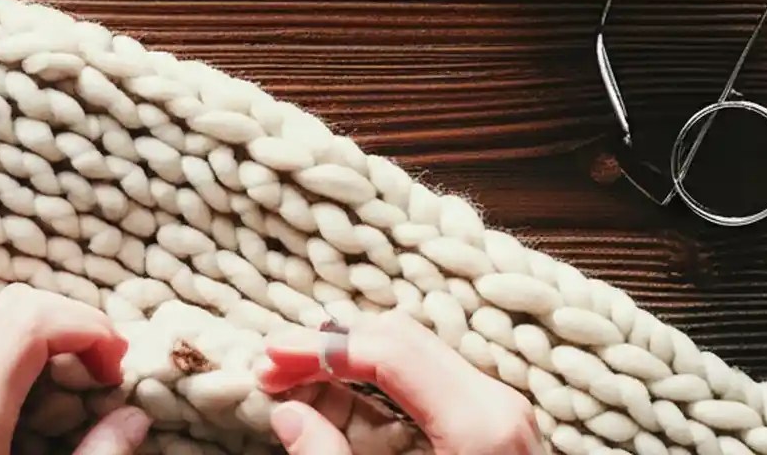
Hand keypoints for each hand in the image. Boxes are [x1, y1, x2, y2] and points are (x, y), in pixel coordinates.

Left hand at [0, 284, 150, 454]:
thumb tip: (131, 419)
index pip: (32, 320)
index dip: (89, 328)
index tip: (117, 373)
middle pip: (14, 306)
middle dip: (75, 323)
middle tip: (108, 372)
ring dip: (50, 335)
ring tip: (83, 382)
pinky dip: (23, 353)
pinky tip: (45, 396)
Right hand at [259, 311, 543, 454]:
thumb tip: (290, 416)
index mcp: (478, 426)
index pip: (389, 353)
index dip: (321, 350)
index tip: (270, 361)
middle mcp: (495, 405)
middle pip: (399, 340)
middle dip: (329, 349)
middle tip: (272, 370)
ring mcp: (496, 410)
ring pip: (410, 354)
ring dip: (348, 362)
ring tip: (293, 385)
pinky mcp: (488, 423)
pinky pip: (424, 381)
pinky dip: (374, 384)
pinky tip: (334, 402)